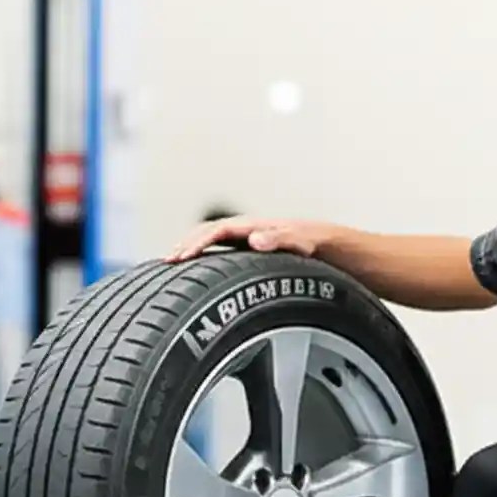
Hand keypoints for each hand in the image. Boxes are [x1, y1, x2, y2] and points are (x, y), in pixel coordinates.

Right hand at [165, 216, 334, 262]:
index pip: (216, 230)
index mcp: (255, 226)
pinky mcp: (250, 249)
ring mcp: (248, 238)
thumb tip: (254, 239)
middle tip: (167, 263)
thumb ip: (279, 239)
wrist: (329, 244)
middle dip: (186, 245)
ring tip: (172, 265)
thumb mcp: (301, 243)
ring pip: (212, 239)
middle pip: (208, 232)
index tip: (180, 257)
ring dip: (192, 248)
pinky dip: (203, 255)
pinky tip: (196, 270)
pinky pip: (220, 248)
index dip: (197, 243)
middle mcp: (248, 229)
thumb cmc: (315, 244)